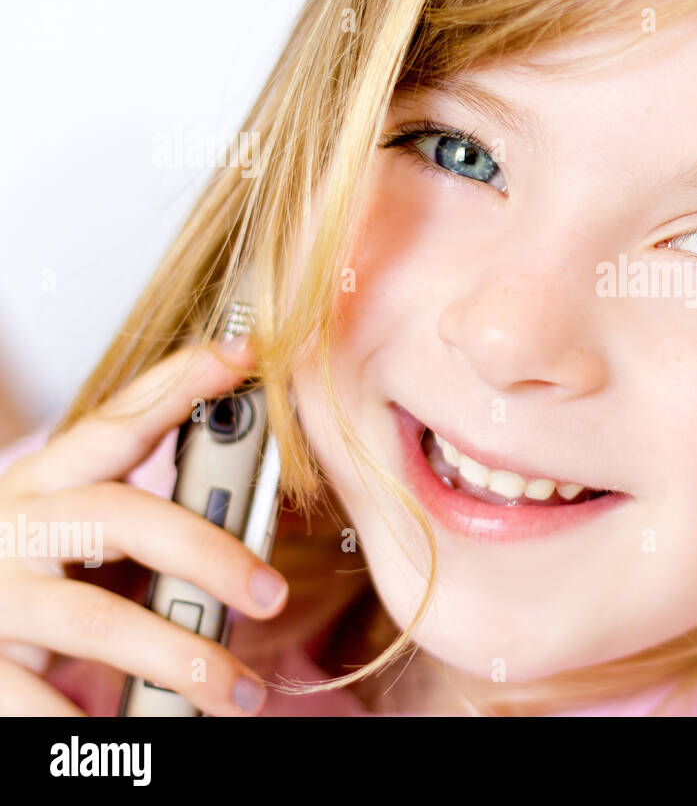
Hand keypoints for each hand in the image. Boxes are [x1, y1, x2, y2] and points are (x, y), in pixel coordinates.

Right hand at [0, 338, 288, 714]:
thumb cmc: (32, 572)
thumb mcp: (79, 531)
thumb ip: (148, 517)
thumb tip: (252, 515)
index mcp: (50, 481)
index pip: (120, 422)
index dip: (182, 384)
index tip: (243, 352)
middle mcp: (17, 524)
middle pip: (123, 518)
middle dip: (208, 552)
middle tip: (271, 595)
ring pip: (96, 620)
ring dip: (180, 660)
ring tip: (239, 694)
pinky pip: (33, 700)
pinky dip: (90, 727)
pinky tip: (137, 742)